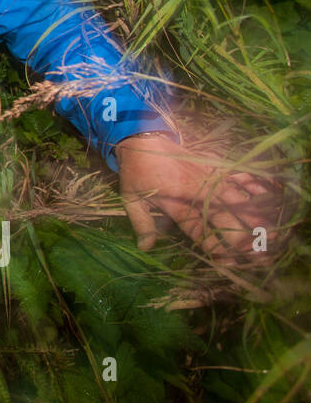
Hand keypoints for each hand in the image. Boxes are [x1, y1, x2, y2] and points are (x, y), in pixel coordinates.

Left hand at [116, 131, 287, 266]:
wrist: (143, 139)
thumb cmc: (136, 171)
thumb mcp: (131, 198)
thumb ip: (142, 224)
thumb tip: (146, 248)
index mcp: (178, 205)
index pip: (202, 233)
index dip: (217, 249)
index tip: (231, 263)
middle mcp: (199, 194)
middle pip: (226, 220)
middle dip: (243, 239)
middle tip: (260, 256)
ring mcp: (209, 179)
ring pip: (238, 201)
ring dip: (255, 218)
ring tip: (271, 235)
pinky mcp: (214, 167)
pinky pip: (238, 177)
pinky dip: (254, 186)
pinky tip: (269, 197)